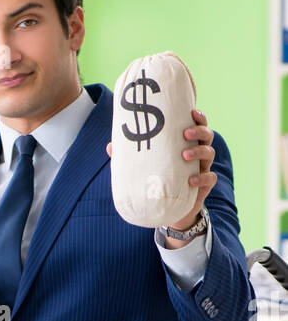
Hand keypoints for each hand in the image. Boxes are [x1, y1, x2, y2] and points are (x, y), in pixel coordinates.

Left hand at [106, 107, 215, 230]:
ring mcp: (203, 168)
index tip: (191, 111)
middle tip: (185, 133)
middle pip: (207, 135)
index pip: (197, 124)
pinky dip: (202, 178)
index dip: (198, 117)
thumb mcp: (145, 166)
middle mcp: (198, 152)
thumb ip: (131, 156)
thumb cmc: (157, 180)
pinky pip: (210, 178)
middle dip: (199, 130)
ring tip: (184, 154)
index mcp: (186, 143)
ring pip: (210, 153)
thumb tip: (110, 146)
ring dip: (199, 151)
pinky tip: (191, 181)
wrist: (168, 209)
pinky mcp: (205, 185)